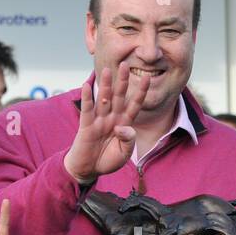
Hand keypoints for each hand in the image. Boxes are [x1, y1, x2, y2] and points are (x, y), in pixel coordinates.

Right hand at [64, 63, 148, 183]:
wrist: (89, 170)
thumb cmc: (107, 160)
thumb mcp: (124, 153)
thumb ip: (128, 140)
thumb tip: (123, 126)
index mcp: (124, 124)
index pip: (134, 105)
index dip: (141, 92)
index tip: (149, 78)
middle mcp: (112, 118)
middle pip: (119, 97)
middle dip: (122, 82)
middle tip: (125, 65)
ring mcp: (99, 120)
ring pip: (103, 99)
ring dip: (105, 85)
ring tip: (107, 70)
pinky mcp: (86, 126)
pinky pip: (87, 110)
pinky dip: (87, 98)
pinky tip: (87, 85)